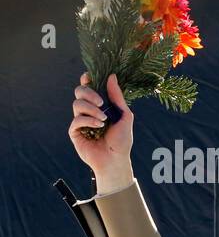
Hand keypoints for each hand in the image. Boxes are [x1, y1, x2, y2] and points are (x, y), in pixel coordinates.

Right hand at [68, 73, 134, 193]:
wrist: (116, 160)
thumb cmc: (122, 140)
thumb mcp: (124, 116)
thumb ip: (117, 97)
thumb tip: (112, 76)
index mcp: (99, 105)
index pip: (88, 87)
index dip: (86, 80)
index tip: (89, 76)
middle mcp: (88, 111)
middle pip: (79, 91)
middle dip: (88, 93)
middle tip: (101, 102)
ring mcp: (80, 121)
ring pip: (77, 104)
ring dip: (91, 109)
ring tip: (103, 119)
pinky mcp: (75, 132)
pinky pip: (76, 120)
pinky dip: (88, 120)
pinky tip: (98, 126)